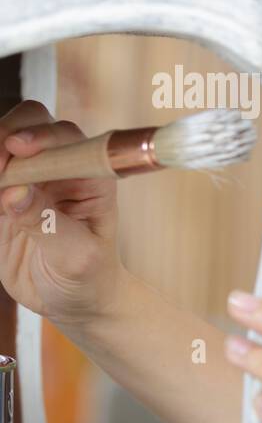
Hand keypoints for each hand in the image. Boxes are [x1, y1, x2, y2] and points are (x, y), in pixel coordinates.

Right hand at [0, 101, 124, 326]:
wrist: (74, 298)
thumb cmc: (89, 276)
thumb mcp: (76, 256)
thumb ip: (46, 223)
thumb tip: (13, 192)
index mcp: (91, 175)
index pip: (65, 136)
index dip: (40, 135)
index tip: (17, 148)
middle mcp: (59, 168)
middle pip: (26, 124)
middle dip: (2, 137)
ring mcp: (28, 178)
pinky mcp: (2, 194)